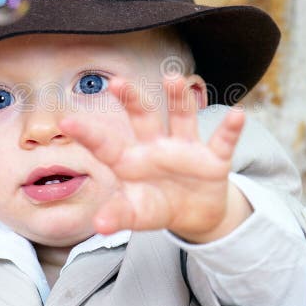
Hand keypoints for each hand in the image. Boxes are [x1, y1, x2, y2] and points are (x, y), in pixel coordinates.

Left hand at [58, 73, 252, 242]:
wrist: (194, 214)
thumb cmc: (156, 206)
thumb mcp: (137, 213)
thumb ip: (119, 215)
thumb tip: (99, 226)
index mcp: (130, 160)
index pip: (106, 144)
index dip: (88, 133)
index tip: (67, 121)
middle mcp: (155, 146)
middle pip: (142, 117)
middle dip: (131, 100)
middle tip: (117, 82)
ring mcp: (185, 149)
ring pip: (181, 117)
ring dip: (178, 98)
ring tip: (174, 79)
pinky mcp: (213, 159)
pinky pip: (222, 142)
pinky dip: (230, 130)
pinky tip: (237, 116)